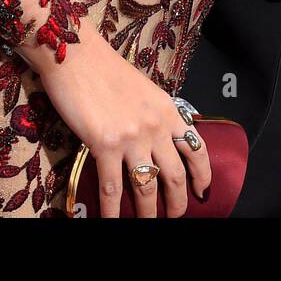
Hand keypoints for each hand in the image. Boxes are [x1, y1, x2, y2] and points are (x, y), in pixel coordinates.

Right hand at [35, 23, 211, 217]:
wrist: (77, 56)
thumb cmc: (106, 69)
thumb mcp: (144, 89)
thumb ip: (155, 115)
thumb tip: (159, 142)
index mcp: (168, 110)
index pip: (196, 148)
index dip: (202, 174)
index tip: (202, 191)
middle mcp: (155, 126)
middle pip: (175, 176)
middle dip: (177, 203)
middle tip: (174, 216)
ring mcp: (131, 137)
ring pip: (147, 189)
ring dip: (147, 214)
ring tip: (146, 225)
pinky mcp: (104, 145)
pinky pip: (112, 189)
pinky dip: (112, 212)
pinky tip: (111, 222)